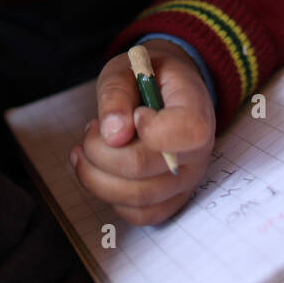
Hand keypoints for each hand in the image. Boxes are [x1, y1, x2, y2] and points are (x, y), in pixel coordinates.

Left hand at [69, 39, 215, 225]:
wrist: (168, 88)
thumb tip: (113, 134)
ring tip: (85, 149)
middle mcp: (198, 154)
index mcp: (197, 113)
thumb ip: (117, 94)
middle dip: (100, 151)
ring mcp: (185, 182)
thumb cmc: (150, 75)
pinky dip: (110, 197)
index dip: (149, 128)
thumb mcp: (128, 67)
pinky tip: (98, 171)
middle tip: (90, 128)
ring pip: (136, 199)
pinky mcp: (170, 200)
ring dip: (95, 176)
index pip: (186, 133)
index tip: (136, 113)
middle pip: (143, 169)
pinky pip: (139, 215)